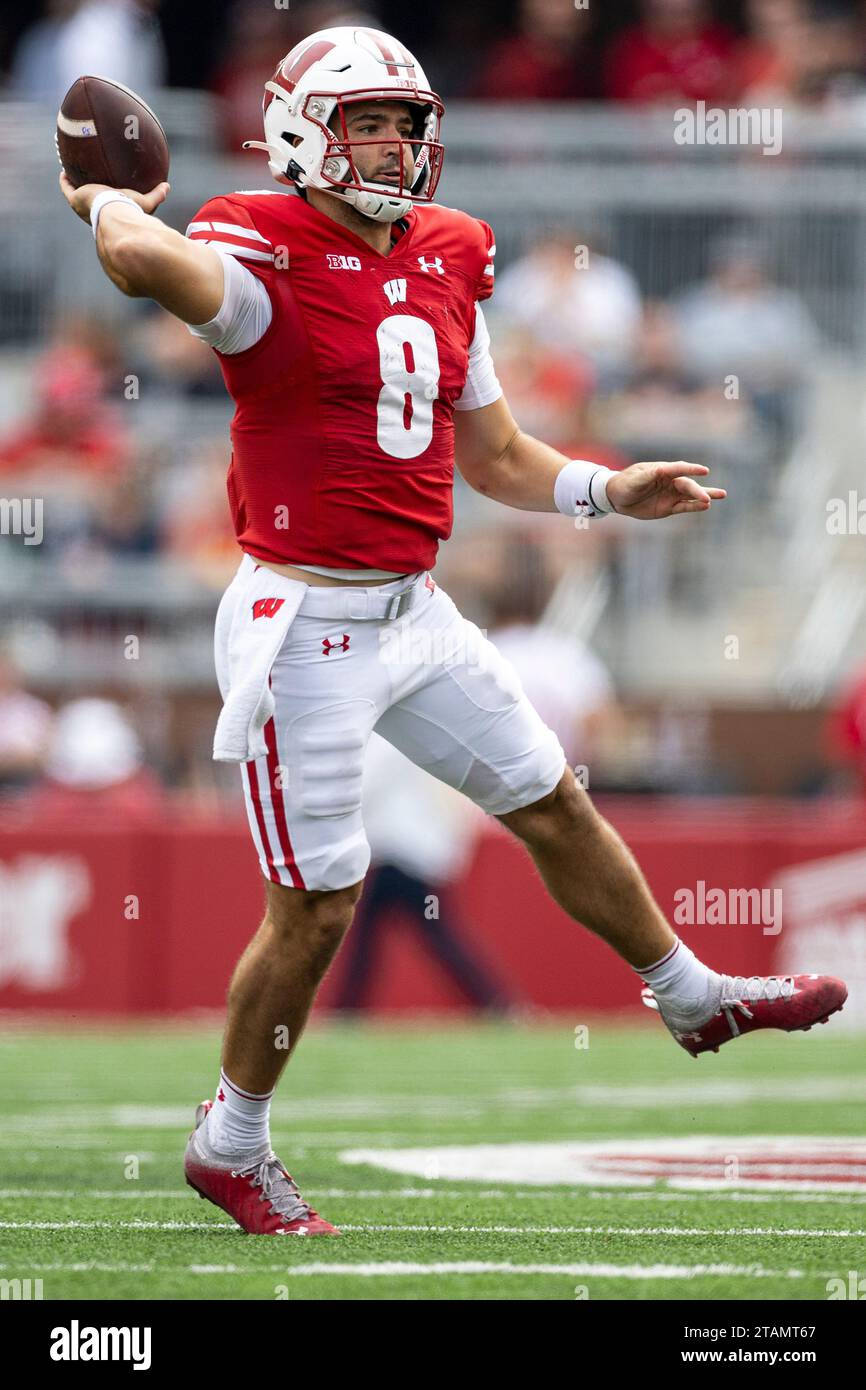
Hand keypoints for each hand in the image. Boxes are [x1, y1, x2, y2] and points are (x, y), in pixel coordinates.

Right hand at [59, 170, 169, 222]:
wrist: (115, 213)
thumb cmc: (130, 211)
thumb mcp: (145, 202)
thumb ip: (156, 196)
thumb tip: (167, 186)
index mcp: (107, 215)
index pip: (104, 208)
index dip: (103, 201)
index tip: (103, 192)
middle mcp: (93, 212)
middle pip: (88, 201)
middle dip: (87, 190)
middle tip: (88, 178)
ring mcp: (82, 206)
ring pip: (75, 193)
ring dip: (74, 182)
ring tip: (73, 170)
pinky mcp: (75, 199)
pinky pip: (66, 188)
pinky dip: (64, 180)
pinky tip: (64, 169)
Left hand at [606, 461, 725, 519]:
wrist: (617, 498)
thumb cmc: (625, 484)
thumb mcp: (634, 479)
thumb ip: (648, 476)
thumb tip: (661, 470)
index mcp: (662, 471)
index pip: (680, 469)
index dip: (691, 469)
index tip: (704, 470)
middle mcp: (670, 481)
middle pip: (688, 485)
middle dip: (698, 491)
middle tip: (707, 498)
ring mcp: (671, 494)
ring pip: (691, 495)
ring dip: (705, 496)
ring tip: (722, 495)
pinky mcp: (669, 507)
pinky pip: (684, 507)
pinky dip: (694, 507)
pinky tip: (705, 506)